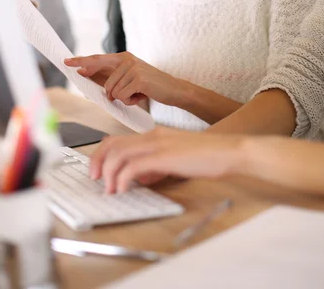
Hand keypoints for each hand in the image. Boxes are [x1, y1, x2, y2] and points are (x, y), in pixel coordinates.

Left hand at [64, 52, 182, 106]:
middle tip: (123, 95)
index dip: (81, 61)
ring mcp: (132, 68)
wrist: (174, 89)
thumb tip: (86, 75)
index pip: (97, 59)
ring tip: (138, 94)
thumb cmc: (150, 86)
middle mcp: (127, 59)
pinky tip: (141, 96)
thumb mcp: (130, 79)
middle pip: (103, 79)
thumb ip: (111, 77)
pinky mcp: (138, 79)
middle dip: (108, 91)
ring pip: (112, 92)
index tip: (67, 62)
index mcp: (123, 57)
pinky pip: (122, 96)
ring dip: (124, 98)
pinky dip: (130, 101)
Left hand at [90, 127, 244, 192]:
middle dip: (98, 162)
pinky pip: (134, 166)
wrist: (228, 150)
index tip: (97, 170)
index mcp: (154, 134)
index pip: (118, 139)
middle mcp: (152, 136)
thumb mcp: (175, 159)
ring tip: (110, 190)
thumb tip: (140, 178)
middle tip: (95, 180)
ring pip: (119, 154)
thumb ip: (156, 166)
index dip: (102, 154)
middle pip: (112, 144)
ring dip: (109, 173)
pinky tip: (123, 189)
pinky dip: (123, 178)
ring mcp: (158, 144)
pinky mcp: (165, 156)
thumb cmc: (206, 156)